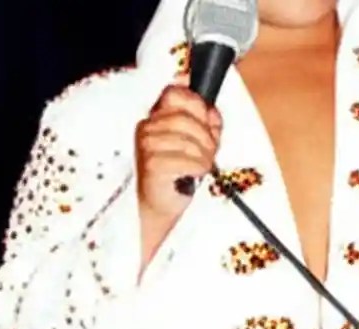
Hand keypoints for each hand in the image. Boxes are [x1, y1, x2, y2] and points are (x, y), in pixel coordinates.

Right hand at [135, 78, 222, 265]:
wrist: (160, 205)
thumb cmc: (177, 173)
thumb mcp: (195, 141)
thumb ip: (204, 120)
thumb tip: (211, 108)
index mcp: (155, 117)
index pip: (176, 93)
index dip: (197, 106)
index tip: (207, 122)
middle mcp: (147, 128)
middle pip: (188, 119)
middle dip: (206, 137)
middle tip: (209, 153)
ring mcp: (147, 146)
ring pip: (190, 141)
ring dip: (204, 156)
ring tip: (202, 166)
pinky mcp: (153, 165)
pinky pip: (188, 160)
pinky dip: (198, 169)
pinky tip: (195, 175)